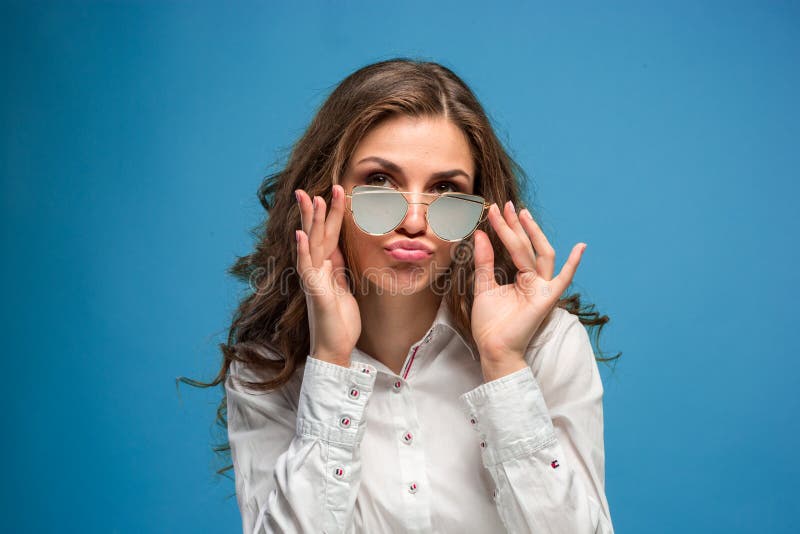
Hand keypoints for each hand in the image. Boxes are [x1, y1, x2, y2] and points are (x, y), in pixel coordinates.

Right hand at [295, 185, 360, 366]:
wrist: (335, 348)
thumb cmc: (340, 321)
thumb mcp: (344, 288)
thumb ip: (339, 269)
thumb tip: (339, 251)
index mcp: (326, 268)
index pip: (327, 235)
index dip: (329, 214)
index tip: (332, 193)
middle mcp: (316, 270)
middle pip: (317, 233)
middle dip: (317, 209)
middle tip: (313, 186)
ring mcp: (313, 279)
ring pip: (312, 244)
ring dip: (311, 220)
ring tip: (311, 198)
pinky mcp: (314, 291)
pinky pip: (307, 267)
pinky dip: (303, 250)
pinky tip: (300, 234)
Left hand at [471, 201, 585, 380]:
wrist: (493, 348)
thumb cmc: (490, 323)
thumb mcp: (483, 286)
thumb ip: (485, 261)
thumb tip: (481, 234)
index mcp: (522, 278)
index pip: (516, 247)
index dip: (506, 228)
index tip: (495, 209)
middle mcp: (535, 281)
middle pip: (527, 246)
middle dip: (517, 226)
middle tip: (507, 205)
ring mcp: (542, 289)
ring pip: (540, 255)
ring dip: (533, 234)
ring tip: (522, 215)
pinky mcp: (546, 299)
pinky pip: (563, 280)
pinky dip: (573, 264)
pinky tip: (580, 247)